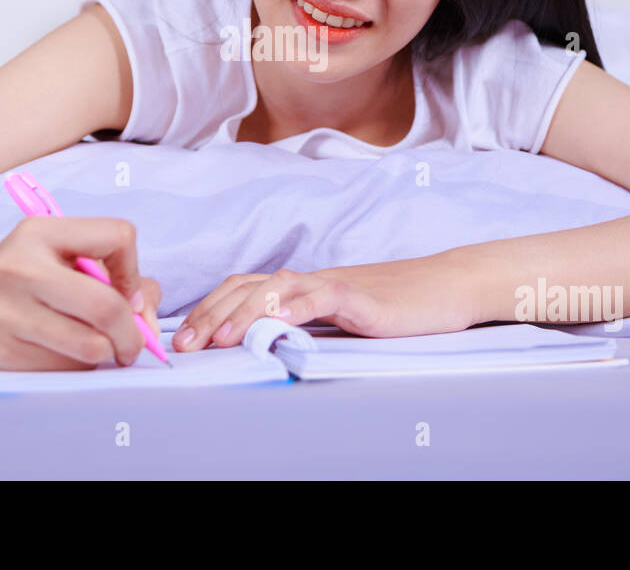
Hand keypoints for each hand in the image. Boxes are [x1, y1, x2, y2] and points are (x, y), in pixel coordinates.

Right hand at [0, 215, 162, 370]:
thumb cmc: (26, 276)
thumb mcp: (62, 254)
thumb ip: (115, 275)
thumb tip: (147, 318)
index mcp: (41, 232)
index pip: (117, 237)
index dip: (134, 270)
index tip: (128, 292)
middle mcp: (21, 269)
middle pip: (106, 306)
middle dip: (133, 333)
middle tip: (133, 344)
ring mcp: (8, 312)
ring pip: (90, 347)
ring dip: (107, 353)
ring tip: (100, 347)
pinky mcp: (3, 352)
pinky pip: (66, 368)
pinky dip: (79, 366)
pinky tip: (65, 353)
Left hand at [172, 252, 479, 350]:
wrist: (447, 288)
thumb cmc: (395, 309)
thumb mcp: (339, 322)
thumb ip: (304, 329)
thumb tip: (261, 350)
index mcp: (301, 286)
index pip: (242, 290)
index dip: (208, 310)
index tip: (182, 339)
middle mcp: (310, 280)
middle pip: (248, 288)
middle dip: (210, 316)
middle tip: (184, 346)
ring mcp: (335, 284)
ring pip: (277, 289)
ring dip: (242, 313)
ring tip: (218, 340)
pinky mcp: (362, 296)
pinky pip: (322, 295)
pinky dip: (296, 307)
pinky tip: (276, 321)